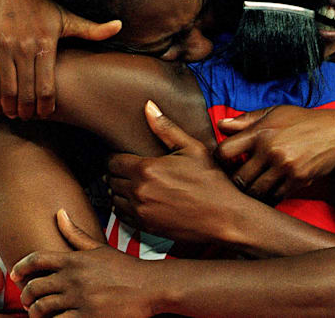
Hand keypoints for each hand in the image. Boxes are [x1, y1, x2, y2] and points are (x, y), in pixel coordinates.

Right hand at [0, 0, 120, 119]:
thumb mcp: (66, 15)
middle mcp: (23, 47)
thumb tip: (120, 26)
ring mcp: (2, 45)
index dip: (46, 106)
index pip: (47, 86)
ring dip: (8, 106)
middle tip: (27, 117)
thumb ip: (91, 28)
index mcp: (46, 43)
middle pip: (26, 91)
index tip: (45, 114)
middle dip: (27, 110)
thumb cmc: (40, 2)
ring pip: (6, 87)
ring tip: (12, 113)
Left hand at [11, 210, 154, 317]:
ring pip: (41, 308)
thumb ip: (75, 233)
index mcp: (75, 259)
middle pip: (34, 286)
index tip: (16, 275)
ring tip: (37, 314)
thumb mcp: (99, 248)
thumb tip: (60, 213)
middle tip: (27, 301)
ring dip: (35, 313)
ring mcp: (80, 298)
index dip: (20, 266)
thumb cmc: (126, 268)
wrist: (151, 287)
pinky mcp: (87, 317)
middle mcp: (74, 277)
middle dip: (25, 295)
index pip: (36, 258)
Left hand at [106, 100, 244, 242]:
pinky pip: (122, 217)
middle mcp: (139, 191)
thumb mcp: (193, 148)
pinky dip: (125, 208)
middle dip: (116, 173)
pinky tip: (138, 201)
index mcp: (147, 169)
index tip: (124, 156)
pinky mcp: (146, 228)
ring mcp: (141, 212)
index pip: (113, 161)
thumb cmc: (212, 182)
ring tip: (132, 185)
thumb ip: (166, 128)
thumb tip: (148, 107)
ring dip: (119, 191)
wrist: (224, 217)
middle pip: (110, 180)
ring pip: (114, 199)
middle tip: (128, 170)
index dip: (115, 157)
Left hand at [216, 106, 334, 200]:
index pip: (224, 151)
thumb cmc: (302, 121)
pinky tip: (272, 189)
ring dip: (253, 192)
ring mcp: (284, 166)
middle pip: (238, 178)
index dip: (220, 159)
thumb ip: (246, 120)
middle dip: (236, 181)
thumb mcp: (275, 113)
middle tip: (240, 180)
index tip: (227, 162)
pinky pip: (275, 196)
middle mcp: (270, 149)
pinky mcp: (297, 179)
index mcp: (260, 131)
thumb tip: (221, 124)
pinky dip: (271, 196)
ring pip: (255, 191)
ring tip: (254, 187)